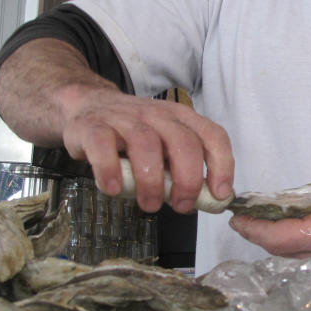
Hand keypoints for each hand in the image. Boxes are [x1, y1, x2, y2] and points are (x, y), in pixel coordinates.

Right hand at [59, 88, 233, 213]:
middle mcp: (158, 115)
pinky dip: (110, 170)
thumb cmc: (133, 134)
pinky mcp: (94, 126)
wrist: (89, 105)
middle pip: (183, 143)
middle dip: (187, 180)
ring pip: (146, 144)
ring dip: (152, 181)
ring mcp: (126, 118)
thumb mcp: (164, 145)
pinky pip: (103, 146)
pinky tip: (114, 189)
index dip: (222, 165)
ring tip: (149, 205)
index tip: (219, 194)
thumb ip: (182, 170)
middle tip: (181, 205)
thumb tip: (202, 202)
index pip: (213, 135)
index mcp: (181, 118)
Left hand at [228, 158, 310, 260]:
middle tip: (239, 216)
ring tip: (253, 218)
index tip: (238, 218)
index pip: (282, 237)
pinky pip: (299, 249)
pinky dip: (282, 238)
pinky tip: (279, 223)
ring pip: (288, 251)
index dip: (256, 230)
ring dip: (268, 237)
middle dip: (256, 234)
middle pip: (279, 248)